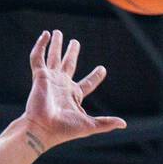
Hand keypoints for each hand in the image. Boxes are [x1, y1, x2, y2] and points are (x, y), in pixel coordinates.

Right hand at [21, 30, 124, 153]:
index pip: (88, 83)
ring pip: (54, 58)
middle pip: (69, 65)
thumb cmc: (64, 130)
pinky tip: (45, 35)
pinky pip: (38, 57)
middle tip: (75, 42)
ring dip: (56, 45)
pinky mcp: (39, 76)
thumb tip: (124, 124)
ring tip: (57, 33)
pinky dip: (40, 45)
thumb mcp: (89, 126)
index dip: (95, 76)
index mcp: (74, 96)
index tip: (102, 69)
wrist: (43, 130)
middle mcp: (62, 86)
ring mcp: (50, 80)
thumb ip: (106, 123)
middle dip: (71, 53)